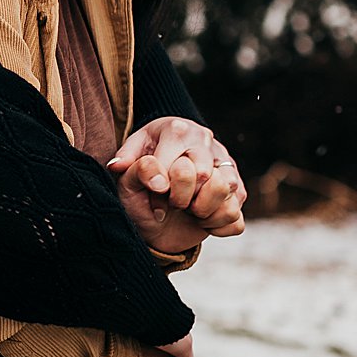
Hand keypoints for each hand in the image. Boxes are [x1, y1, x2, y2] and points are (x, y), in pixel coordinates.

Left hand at [109, 118, 245, 252]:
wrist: (163, 186)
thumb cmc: (142, 175)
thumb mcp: (127, 168)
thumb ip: (124, 163)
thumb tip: (118, 166)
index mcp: (178, 130)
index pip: (178, 166)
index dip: (163, 190)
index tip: (155, 194)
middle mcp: (206, 141)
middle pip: (205, 176)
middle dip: (182, 199)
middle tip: (171, 202)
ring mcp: (227, 164)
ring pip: (227, 190)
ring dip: (203, 211)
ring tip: (188, 209)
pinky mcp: (238, 190)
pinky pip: (236, 217)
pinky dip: (217, 225)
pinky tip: (201, 218)